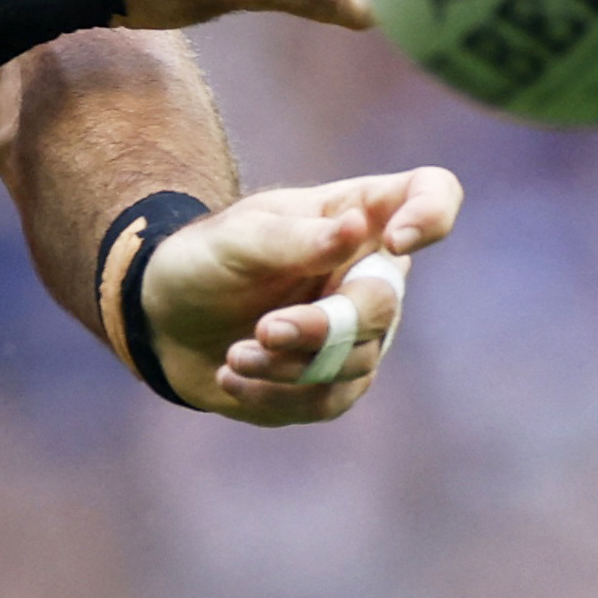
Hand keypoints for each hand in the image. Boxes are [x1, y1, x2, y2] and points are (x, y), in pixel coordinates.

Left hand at [134, 167, 459, 422]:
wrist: (165, 320)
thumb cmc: (208, 260)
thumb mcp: (238, 239)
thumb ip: (294, 239)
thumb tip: (357, 229)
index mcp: (361, 216)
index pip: (432, 195)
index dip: (431, 215)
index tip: (394, 238)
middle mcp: (371, 275)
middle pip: (383, 303)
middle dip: (322, 325)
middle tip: (264, 329)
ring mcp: (358, 333)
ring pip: (353, 361)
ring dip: (288, 364)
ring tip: (234, 355)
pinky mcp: (332, 383)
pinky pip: (326, 401)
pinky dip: (275, 395)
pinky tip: (231, 378)